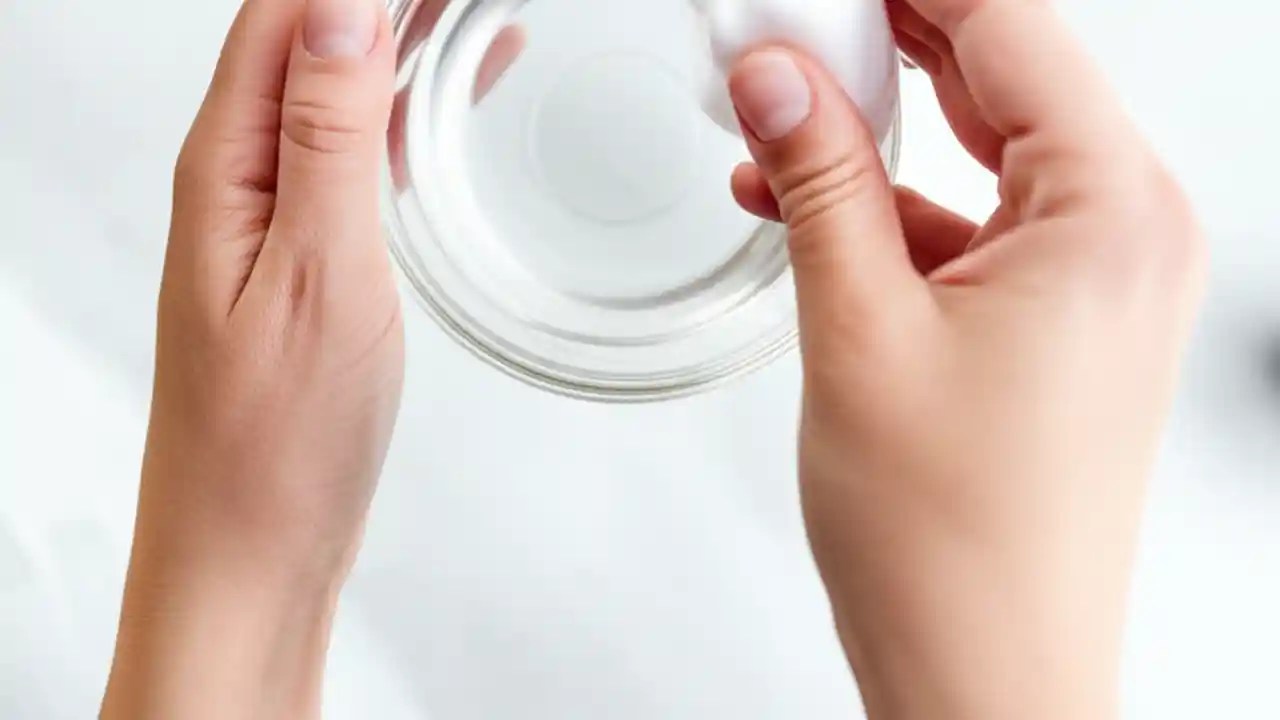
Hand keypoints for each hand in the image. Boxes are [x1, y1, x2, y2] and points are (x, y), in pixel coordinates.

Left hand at [102, 0, 399, 716]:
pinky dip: (407, 109)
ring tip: (475, 9)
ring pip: (336, 88)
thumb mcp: (317, 274)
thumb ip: (326, 137)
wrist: (252, 553)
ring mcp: (271, 217)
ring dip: (402, 34)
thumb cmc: (274, 443)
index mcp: (225, 167)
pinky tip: (453, 96)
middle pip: (307, 35)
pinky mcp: (305, 257)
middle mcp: (238, 179)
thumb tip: (341, 5)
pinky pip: (354, 150)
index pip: (284, 11)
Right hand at [727, 1, 1203, 718]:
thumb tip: (781, 75)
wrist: (985, 675)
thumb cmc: (951, 542)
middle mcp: (1127, 238)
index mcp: (1110, 215)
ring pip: (982, 155)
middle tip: (790, 38)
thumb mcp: (858, 328)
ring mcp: (1097, 285)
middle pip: (1004, 81)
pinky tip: (807, 205)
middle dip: (887, 46)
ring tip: (777, 118)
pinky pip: (975, 227)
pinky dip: (894, 208)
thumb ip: (820, 178)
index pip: (1008, 29)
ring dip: (880, 132)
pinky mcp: (1057, 326)